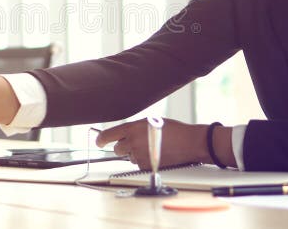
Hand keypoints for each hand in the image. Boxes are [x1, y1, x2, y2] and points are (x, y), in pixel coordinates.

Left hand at [95, 118, 217, 169]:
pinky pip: (138, 164)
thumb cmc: (172, 130)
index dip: (101, 139)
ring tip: (151, 147)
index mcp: (132, 128)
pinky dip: (143, 160)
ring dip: (135, 153)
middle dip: (123, 147)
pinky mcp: (146, 166)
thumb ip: (134, 128)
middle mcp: (133, 142)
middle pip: (117, 149)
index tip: (99, 142)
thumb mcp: (150, 122)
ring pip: (129, 157)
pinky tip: (155, 154)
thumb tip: (122, 135)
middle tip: (134, 143)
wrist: (188, 142)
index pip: (108, 135)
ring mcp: (139, 156)